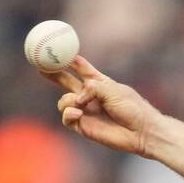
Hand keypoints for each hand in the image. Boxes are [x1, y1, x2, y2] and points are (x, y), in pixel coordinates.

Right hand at [39, 55, 160, 155]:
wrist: (142, 131)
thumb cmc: (133, 108)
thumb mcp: (112, 89)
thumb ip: (92, 87)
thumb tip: (77, 97)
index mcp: (99, 83)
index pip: (81, 68)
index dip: (70, 60)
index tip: (58, 51)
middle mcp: (90, 97)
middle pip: (66, 82)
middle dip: (53, 74)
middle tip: (40, 67)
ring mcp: (86, 112)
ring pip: (64, 101)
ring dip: (69, 100)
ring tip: (81, 105)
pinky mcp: (84, 127)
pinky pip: (67, 117)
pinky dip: (69, 113)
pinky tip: (78, 113)